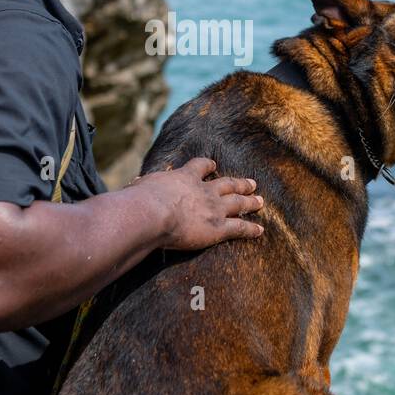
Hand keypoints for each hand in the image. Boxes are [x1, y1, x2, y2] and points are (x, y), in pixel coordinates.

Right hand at [131, 157, 263, 250]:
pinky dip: (251, 228)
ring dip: (250, 201)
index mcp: (184, 177)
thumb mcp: (142, 186)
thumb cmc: (141, 200)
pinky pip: (239, 228)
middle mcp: (204, 190)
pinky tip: (260, 230)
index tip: (214, 164)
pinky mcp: (218, 228)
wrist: (153, 213)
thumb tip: (135, 184)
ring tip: (260, 200)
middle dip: (240, 183)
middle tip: (252, 182)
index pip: (200, 166)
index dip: (208, 165)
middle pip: (228, 184)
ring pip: (238, 203)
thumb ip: (143, 185)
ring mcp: (214, 208)